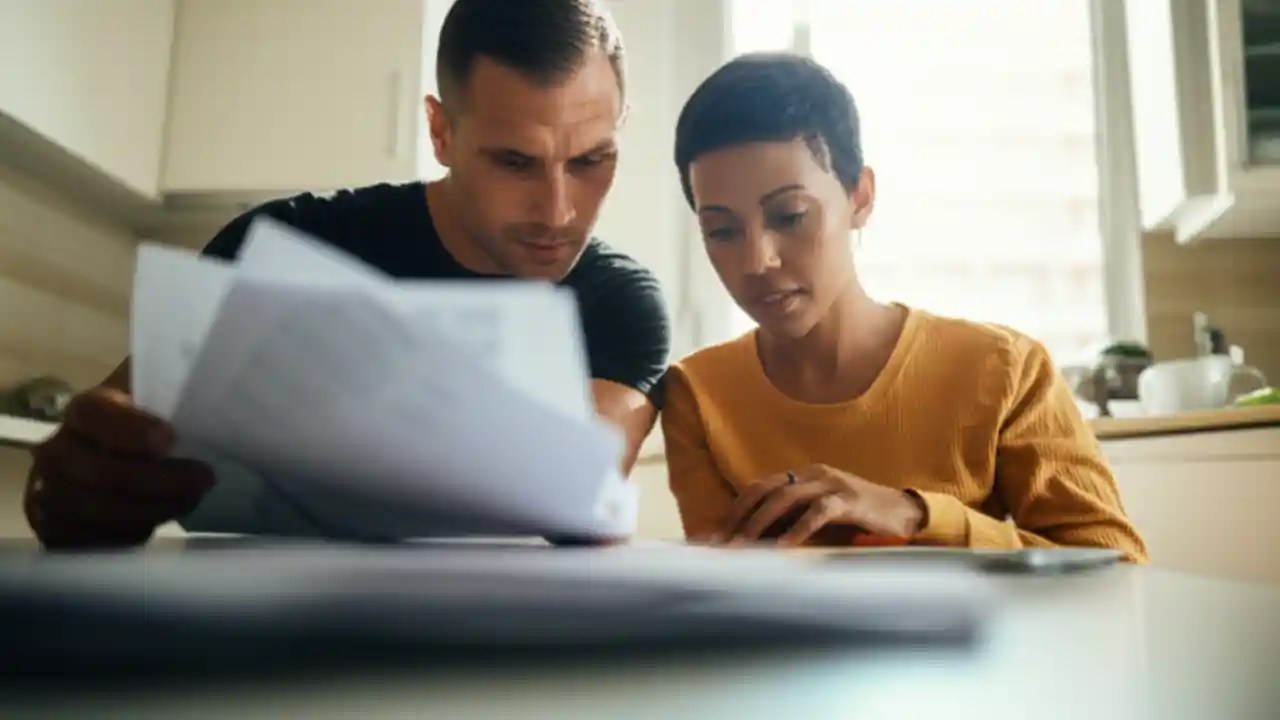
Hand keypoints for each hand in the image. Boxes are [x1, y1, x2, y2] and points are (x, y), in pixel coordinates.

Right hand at [25, 387, 214, 548]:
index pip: (92, 413)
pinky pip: (91, 540)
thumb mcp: (163, 394)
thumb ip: (180, 388)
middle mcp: (58, 450)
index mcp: (85, 409)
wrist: (124, 456)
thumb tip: (217, 389)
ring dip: (152, 510)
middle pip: (101, 472)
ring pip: (98, 511)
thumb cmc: (153, 422)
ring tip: (189, 499)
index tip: (169, 439)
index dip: (129, 428)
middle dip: (160, 481)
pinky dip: (130, 533)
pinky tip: (158, 520)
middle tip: (204, 478)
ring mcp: (52, 492)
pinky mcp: (60, 529)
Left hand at [719, 464, 926, 546]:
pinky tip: (783, 547)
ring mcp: (832, 483)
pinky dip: (797, 529)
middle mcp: (813, 473)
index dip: (734, 510)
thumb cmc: (857, 519)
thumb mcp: (819, 515)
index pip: (758, 487)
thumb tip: (754, 541)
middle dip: (739, 517)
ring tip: (743, 547)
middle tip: (722, 544)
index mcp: (802, 475)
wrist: (905, 514)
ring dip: (760, 524)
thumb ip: (791, 519)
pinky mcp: (850, 499)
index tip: (716, 535)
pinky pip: (818, 512)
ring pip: (785, 498)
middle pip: (764, 489)